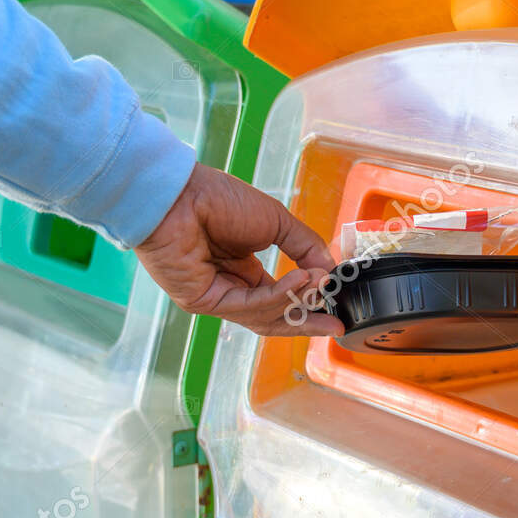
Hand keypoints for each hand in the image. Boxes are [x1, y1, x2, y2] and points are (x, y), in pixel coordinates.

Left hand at [134, 163, 343, 336]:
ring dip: (296, 302)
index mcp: (242, 267)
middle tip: (335, 324)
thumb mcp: (275, 220)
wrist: (181, 193)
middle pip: (273, 316)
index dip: (307, 303)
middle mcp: (229, 285)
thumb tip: (330, 270)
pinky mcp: (203, 301)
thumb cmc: (218, 199)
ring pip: (263, 315)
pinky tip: (298, 281)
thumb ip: (305, 245)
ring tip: (319, 284)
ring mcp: (215, 296)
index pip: (279, 296)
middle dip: (306, 321)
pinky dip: (277, 296)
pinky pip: (248, 306)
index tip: (335, 306)